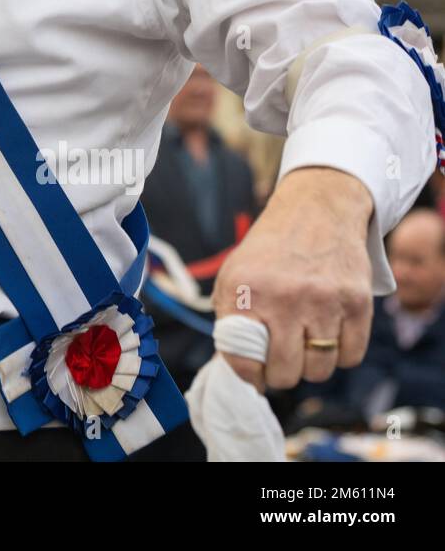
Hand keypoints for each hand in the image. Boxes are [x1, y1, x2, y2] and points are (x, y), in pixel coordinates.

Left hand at [211, 167, 374, 391]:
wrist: (317, 210)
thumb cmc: (271, 249)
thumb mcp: (235, 273)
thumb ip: (230, 317)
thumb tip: (236, 365)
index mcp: (244, 290)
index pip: (243, 360)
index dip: (249, 376)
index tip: (255, 376)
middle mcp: (282, 297)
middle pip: (286, 372)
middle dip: (282, 374)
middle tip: (282, 362)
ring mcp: (322, 300)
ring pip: (320, 369)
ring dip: (313, 364)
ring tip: (306, 343)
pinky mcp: (356, 302)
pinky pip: (351, 356)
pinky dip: (341, 354)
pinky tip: (330, 334)